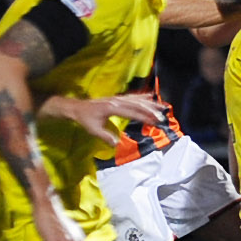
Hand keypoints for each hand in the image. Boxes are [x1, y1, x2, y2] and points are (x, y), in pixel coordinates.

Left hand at [47, 93, 165, 130]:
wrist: (78, 107)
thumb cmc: (85, 119)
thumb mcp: (93, 130)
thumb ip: (106, 136)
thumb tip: (116, 143)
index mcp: (112, 108)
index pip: (132, 112)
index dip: (144, 116)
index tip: (154, 121)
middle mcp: (117, 101)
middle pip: (137, 104)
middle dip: (151, 110)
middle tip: (162, 116)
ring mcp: (117, 98)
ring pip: (136, 99)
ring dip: (149, 103)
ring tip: (162, 106)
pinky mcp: (117, 98)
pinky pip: (133, 96)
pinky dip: (143, 97)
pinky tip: (151, 97)